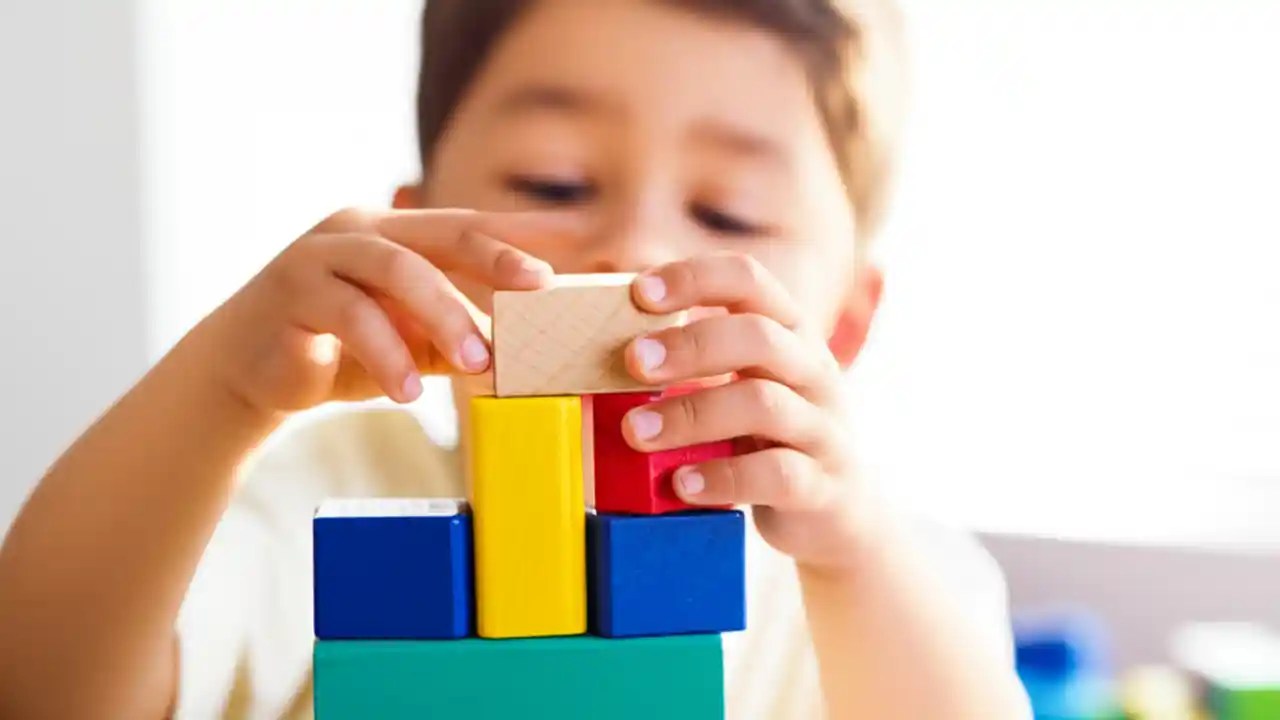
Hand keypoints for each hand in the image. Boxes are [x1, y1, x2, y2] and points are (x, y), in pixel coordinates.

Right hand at [199, 207, 576, 413]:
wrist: (248, 373)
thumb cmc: (341, 352)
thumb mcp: (411, 341)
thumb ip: (458, 335)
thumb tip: (531, 356)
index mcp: (397, 233)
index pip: (472, 225)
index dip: (525, 231)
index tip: (584, 236)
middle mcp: (362, 230)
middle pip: (442, 235)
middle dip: (497, 260)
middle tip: (539, 289)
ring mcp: (323, 253)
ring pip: (397, 270)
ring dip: (445, 316)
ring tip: (479, 365)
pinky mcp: (292, 289)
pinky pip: (349, 315)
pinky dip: (386, 354)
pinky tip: (408, 391)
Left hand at [622, 253, 868, 567]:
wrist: (837, 511)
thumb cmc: (767, 436)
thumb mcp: (741, 386)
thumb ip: (692, 364)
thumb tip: (599, 349)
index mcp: (788, 333)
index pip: (749, 280)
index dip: (694, 278)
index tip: (637, 292)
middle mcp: (812, 370)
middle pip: (759, 336)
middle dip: (690, 345)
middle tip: (631, 362)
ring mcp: (822, 428)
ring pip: (763, 404)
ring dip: (691, 414)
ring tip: (636, 431)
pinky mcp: (822, 486)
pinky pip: (776, 474)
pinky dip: (722, 478)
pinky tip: (681, 484)